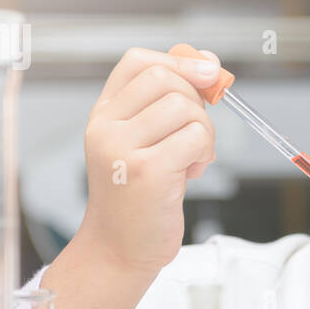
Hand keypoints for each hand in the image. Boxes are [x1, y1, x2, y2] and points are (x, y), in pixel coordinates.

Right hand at [76, 44, 219, 275]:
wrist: (120, 249)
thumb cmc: (138, 196)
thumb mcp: (146, 141)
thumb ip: (168, 101)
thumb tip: (206, 60)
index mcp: (103, 114)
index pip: (138, 61)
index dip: (179, 61)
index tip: (206, 75)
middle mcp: (105, 127)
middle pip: (166, 79)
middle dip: (197, 102)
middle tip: (196, 134)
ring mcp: (122, 149)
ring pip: (184, 107)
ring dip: (204, 132)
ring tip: (192, 159)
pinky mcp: (148, 172)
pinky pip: (195, 137)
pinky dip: (205, 152)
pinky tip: (192, 172)